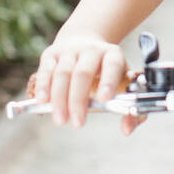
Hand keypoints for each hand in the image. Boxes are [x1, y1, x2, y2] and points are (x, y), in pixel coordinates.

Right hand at [32, 35, 147, 134]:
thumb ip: (131, 110)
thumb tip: (127, 130)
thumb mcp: (122, 85)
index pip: (112, 65)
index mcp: (112, 55)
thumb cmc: (106, 73)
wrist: (84, 44)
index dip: (109, 81)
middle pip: (83, 73)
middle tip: (77, 123)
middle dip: (78, 100)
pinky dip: (43, 86)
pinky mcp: (51, 54)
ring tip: (60, 120)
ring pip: (62, 73)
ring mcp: (69, 50)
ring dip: (59, 98)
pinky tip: (42, 101)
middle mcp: (91, 49)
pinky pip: (46, 70)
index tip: (105, 98)